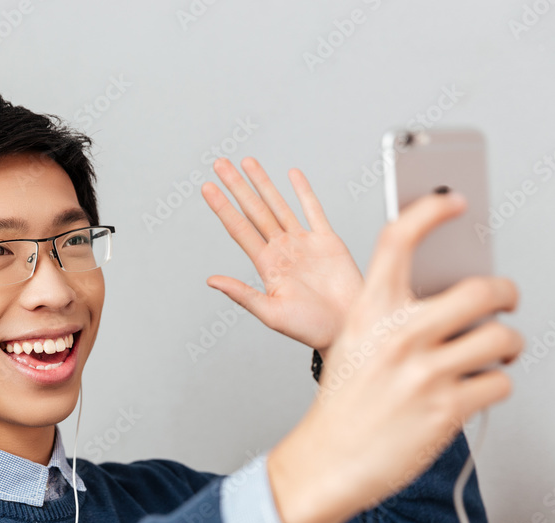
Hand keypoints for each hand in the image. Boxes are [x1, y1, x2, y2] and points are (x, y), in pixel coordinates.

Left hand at [201, 157, 363, 352]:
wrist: (347, 328)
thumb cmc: (311, 328)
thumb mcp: (271, 313)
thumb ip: (242, 294)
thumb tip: (212, 281)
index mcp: (267, 266)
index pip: (239, 228)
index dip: (223, 207)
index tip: (207, 188)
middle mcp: (282, 250)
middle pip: (254, 210)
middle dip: (236, 186)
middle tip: (220, 164)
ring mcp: (304, 243)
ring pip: (278, 205)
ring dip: (263, 183)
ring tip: (247, 162)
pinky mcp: (327, 241)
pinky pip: (313, 210)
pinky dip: (303, 192)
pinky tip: (292, 175)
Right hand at [265, 191, 523, 522]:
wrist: (329, 460)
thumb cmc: (345, 401)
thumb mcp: (356, 343)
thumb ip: (395, 313)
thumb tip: (454, 289)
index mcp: (369, 311)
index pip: (399, 240)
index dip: (431, 210)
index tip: (455, 201)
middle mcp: (398, 335)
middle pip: (482, 289)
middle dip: (507, 293)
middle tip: (505, 298)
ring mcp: (424, 372)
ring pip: (503, 339)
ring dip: (508, 346)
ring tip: (497, 351)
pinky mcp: (446, 409)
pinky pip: (500, 382)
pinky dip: (495, 385)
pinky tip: (476, 388)